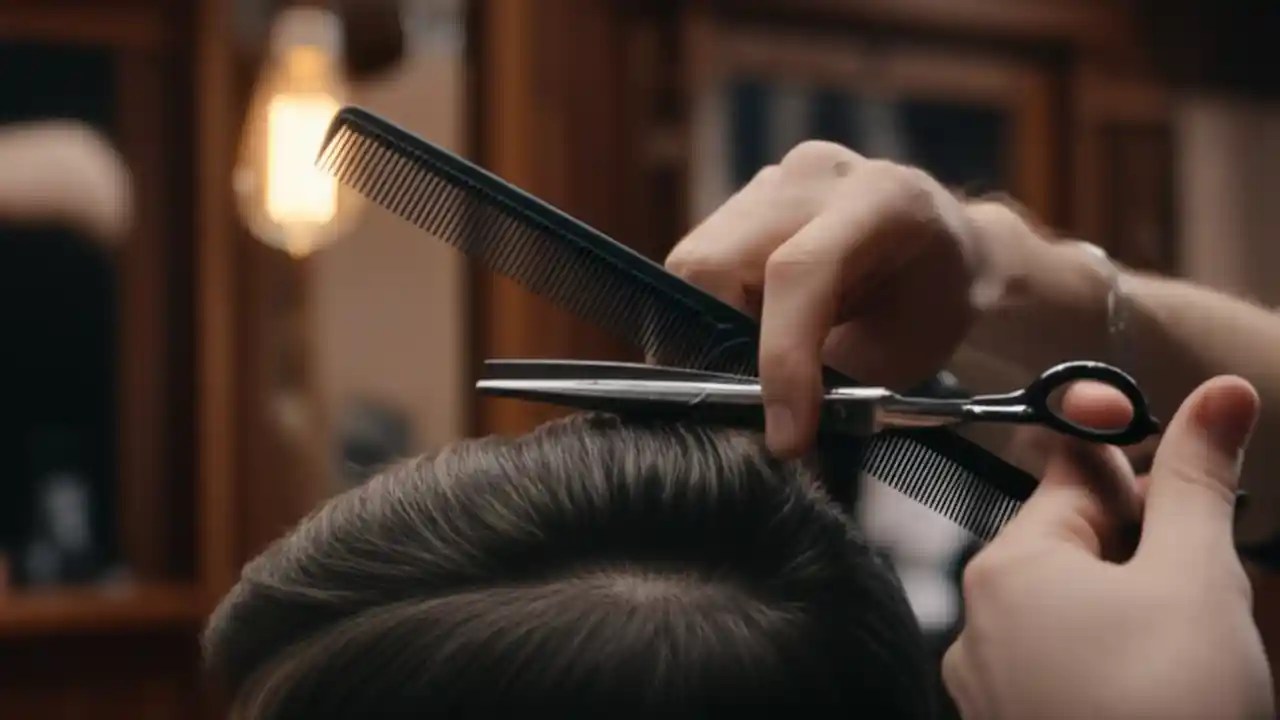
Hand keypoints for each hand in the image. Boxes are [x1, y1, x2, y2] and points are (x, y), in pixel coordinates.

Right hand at [665, 141, 1032, 455]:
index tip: (784, 436)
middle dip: (718, 344)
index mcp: (880, 200)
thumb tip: (769, 431)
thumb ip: (834, 387)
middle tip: (746, 403)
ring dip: (708, 330)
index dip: (781, 358)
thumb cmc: (932, 308)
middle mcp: (817, 176)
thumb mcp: (901, 358)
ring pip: (693, 264)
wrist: (949, 253)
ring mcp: (775, 179)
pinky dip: (710, 312)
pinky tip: (747, 335)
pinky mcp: (747, 197)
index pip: (798, 272)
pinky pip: (700, 261)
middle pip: (716, 260)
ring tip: (750, 368)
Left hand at [942, 376, 1272, 719]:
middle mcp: (979, 623)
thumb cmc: (1171, 708)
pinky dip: (1120, 659)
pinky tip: (1170, 684)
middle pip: (1075, 546)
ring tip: (1203, 639)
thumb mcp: (1195, 580)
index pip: (1072, 478)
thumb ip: (1199, 480)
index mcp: (1006, 570)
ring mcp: (992, 687)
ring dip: (1142, 604)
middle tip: (1217, 566)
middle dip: (1151, 542)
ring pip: (1076, 612)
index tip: (1200, 459)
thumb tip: (1221, 392)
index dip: (1141, 458)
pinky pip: (1067, 667)